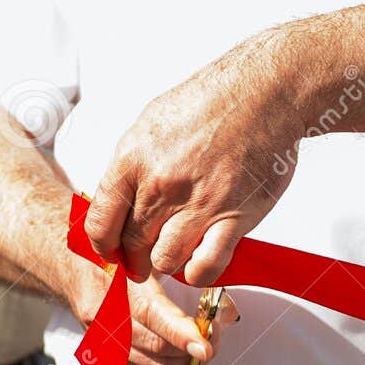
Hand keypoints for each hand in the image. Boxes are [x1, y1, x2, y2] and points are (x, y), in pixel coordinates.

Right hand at [63, 262, 237, 364]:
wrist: (68, 264)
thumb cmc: (107, 249)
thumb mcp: (135, 242)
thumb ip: (171, 260)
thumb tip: (211, 279)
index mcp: (111, 284)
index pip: (151, 315)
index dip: (181, 333)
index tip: (205, 344)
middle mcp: (103, 317)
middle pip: (156, 347)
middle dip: (194, 346)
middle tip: (215, 334)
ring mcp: (103, 339)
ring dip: (187, 360)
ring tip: (205, 342)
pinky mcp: (107, 353)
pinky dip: (172, 364)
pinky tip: (186, 351)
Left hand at [84, 35, 304, 285]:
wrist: (265, 92)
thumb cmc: (212, 102)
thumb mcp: (151, 124)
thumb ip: (132, 167)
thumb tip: (118, 199)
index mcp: (133, 160)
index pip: (100, 223)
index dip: (102, 245)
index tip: (110, 250)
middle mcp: (161, 184)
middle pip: (131, 244)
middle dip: (133, 259)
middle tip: (141, 260)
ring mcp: (198, 203)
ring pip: (164, 261)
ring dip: (166, 263)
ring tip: (173, 254)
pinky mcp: (234, 216)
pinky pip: (206, 265)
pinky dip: (198, 272)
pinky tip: (198, 262)